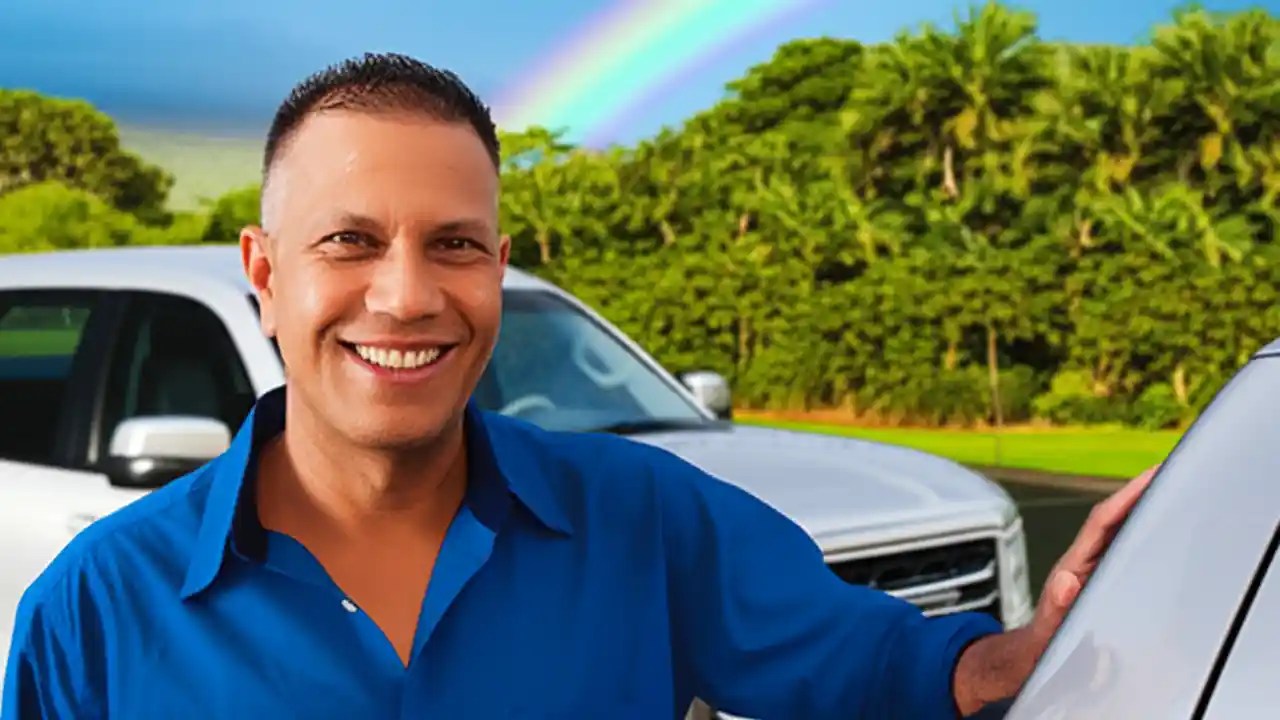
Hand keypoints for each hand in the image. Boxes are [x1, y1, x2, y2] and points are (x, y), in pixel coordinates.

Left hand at [953, 464, 1158, 714]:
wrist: (1034, 655)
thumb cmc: (1043, 641)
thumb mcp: (1050, 628)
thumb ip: (1057, 607)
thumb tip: (1066, 581)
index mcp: (1075, 564)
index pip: (1102, 522)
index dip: (1126, 498)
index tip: (1149, 476)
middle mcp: (1084, 560)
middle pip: (1113, 518)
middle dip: (1138, 493)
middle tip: (1168, 471)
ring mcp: (1093, 568)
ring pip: (1119, 531)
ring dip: (1141, 510)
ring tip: (1169, 489)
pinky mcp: (1102, 579)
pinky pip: (1124, 549)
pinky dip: (1141, 533)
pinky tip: (1161, 529)